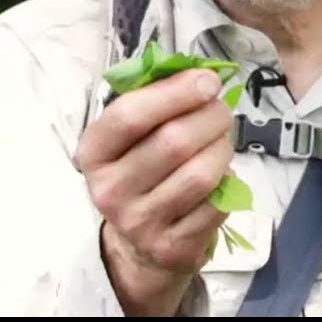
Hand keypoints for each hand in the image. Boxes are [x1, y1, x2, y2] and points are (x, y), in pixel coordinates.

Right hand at [75, 68, 234, 315]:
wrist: (139, 246)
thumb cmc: (140, 170)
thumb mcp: (131, 136)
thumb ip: (155, 100)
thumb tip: (198, 73)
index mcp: (93, 153)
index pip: (129, 116)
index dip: (175, 93)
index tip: (208, 80)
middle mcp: (110, 191)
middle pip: (175, 142)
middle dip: (211, 116)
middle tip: (222, 110)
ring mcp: (140, 224)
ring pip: (201, 173)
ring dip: (223, 148)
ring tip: (222, 141)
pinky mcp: (172, 248)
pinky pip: (217, 204)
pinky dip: (227, 183)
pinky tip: (218, 177)